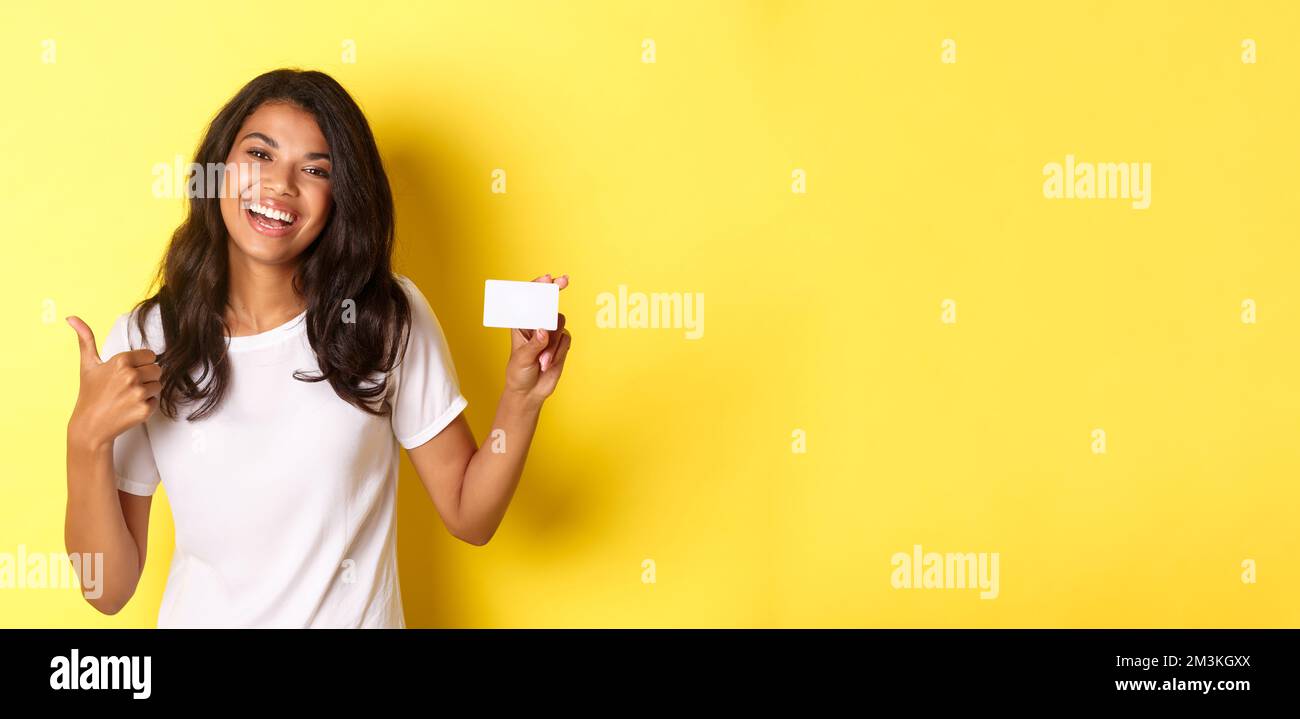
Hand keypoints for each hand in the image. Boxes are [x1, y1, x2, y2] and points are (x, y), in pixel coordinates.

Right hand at [66, 316, 162, 450]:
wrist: (90, 425)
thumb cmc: (90, 394)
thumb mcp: (88, 364)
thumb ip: (85, 339)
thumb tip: (72, 318)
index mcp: (121, 361)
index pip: (150, 355)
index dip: (141, 363)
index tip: (129, 371)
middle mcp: (131, 376)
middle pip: (157, 369)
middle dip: (146, 376)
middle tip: (128, 386)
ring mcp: (139, 394)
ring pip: (158, 385)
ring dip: (147, 391)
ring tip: (128, 396)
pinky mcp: (145, 410)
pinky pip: (157, 401)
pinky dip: (147, 405)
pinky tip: (130, 407)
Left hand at [504, 274, 572, 405]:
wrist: (529, 392)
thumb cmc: (518, 372)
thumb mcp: (522, 358)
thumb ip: (535, 344)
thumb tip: (544, 330)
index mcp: (520, 324)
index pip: (529, 300)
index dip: (538, 287)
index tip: (548, 279)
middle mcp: (536, 324)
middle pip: (548, 303)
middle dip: (555, 290)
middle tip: (564, 281)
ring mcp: (549, 333)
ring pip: (558, 324)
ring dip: (551, 344)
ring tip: (542, 361)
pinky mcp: (560, 343)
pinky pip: (566, 339)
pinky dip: (558, 352)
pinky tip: (548, 364)